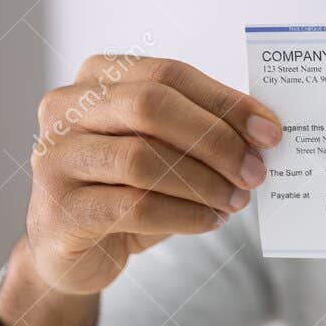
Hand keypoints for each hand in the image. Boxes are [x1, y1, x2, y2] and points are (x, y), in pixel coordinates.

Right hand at [0, 55, 280, 325]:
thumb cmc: (125, 189)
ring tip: (236, 200)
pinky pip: (134, 207)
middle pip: (151, 107)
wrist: (73, 251)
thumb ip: (200, 127)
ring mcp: (55, 158)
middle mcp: (66, 109)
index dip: (225, 102)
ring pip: (143, 159)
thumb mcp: (162, 148)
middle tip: (256, 170)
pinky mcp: (60, 210)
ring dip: (204, 183)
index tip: (270, 130)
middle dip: (216, 139)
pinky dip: (184, 215)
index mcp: (96, 77)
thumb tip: (263, 130)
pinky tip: (211, 221)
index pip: (169, 74)